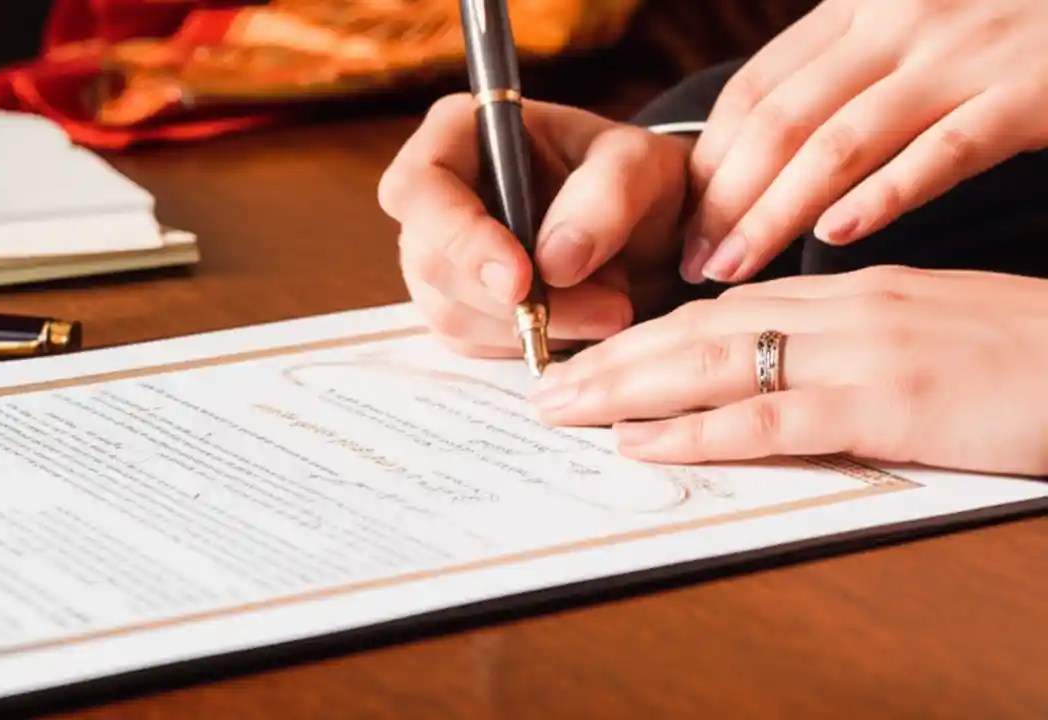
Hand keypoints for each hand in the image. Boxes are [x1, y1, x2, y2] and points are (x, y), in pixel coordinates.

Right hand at [378, 94, 690, 357]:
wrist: (647, 227)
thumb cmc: (632, 178)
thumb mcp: (641, 165)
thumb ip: (607, 196)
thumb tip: (553, 263)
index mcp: (457, 133)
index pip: (417, 187)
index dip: (460, 237)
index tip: (522, 279)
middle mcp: (433, 196)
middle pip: (433, 262)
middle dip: (516, 299)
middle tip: (610, 306)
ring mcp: (436, 255)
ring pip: (452, 312)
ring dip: (534, 325)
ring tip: (610, 305)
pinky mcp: (452, 305)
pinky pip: (471, 342)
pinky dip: (530, 342)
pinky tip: (578, 320)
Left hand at [530, 266, 1047, 476]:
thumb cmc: (1023, 355)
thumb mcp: (922, 330)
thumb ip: (845, 341)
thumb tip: (777, 366)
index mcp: (847, 293)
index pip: (720, 309)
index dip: (647, 334)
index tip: (593, 354)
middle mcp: (839, 312)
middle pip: (697, 329)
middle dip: (613, 358)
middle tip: (545, 382)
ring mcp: (860, 356)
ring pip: (715, 363)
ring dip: (627, 388)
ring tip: (563, 407)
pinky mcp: (889, 407)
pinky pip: (771, 418)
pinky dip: (698, 430)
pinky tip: (644, 442)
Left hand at [682, 0, 1047, 284]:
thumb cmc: (1001, 30)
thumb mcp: (906, 30)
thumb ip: (837, 77)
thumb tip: (754, 162)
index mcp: (858, 6)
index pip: (755, 89)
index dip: (709, 162)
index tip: (680, 225)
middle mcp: (900, 20)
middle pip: (782, 121)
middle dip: (725, 200)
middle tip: (691, 264)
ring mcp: (964, 54)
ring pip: (842, 142)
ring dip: (775, 213)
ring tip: (734, 266)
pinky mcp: (1028, 92)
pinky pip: (942, 151)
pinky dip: (883, 195)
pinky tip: (834, 236)